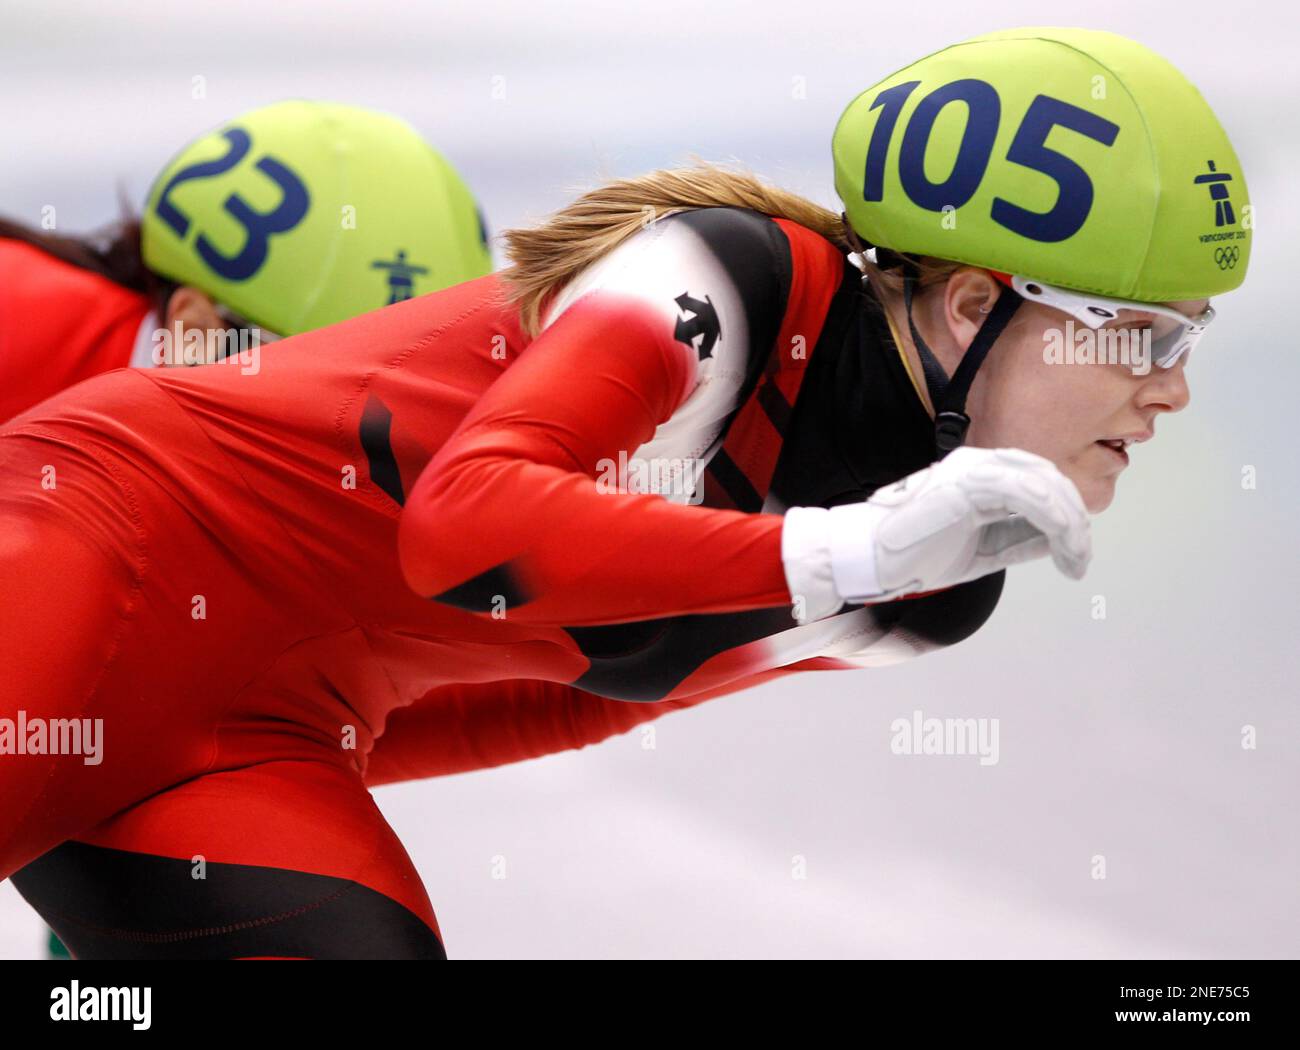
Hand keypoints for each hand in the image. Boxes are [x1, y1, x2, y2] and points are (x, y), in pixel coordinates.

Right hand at [783, 447, 1091, 620]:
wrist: (869, 559)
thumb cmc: (913, 555)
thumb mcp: (981, 550)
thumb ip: (1016, 539)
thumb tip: (1056, 539)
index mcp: (979, 473)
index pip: (1037, 481)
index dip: (1064, 513)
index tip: (1073, 553)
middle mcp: (979, 463)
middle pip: (1047, 477)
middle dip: (1073, 518)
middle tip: (1080, 557)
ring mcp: (973, 469)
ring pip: (1044, 483)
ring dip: (1069, 523)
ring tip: (1075, 557)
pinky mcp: (968, 484)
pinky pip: (1027, 494)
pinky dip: (1054, 521)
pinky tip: (1062, 546)